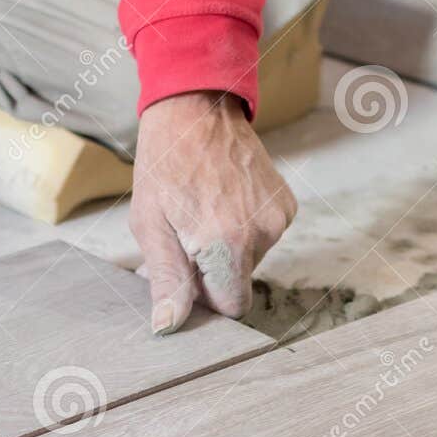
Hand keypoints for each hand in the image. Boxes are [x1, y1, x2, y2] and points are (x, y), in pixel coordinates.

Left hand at [130, 92, 297, 331]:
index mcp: (227, 243)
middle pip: (239, 285)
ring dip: (224, 251)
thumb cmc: (165, 165)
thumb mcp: (151, 226)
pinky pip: (263, 239)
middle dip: (211, 274)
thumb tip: (167, 327)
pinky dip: (241, 232)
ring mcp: (279, 218)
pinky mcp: (286, 205)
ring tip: (200, 215)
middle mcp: (262, 233)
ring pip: (250, 263)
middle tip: (184, 239)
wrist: (196, 110)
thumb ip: (166, 281)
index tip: (185, 275)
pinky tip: (221, 204)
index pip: (230, 307)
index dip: (205, 299)